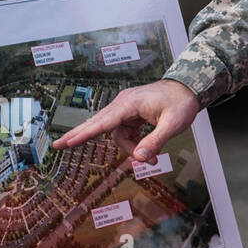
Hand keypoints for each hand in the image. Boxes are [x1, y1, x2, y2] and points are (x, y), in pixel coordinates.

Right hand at [52, 78, 200, 163]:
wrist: (189, 88)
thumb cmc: (182, 103)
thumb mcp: (173, 124)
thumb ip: (155, 141)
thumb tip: (140, 159)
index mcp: (130, 103)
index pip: (104, 122)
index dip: (85, 134)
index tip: (67, 142)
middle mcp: (123, 103)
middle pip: (98, 124)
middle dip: (80, 136)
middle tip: (58, 146)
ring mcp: (125, 108)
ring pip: (116, 133)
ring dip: (129, 148)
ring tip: (152, 158)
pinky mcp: (130, 113)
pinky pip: (123, 131)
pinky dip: (132, 142)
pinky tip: (145, 149)